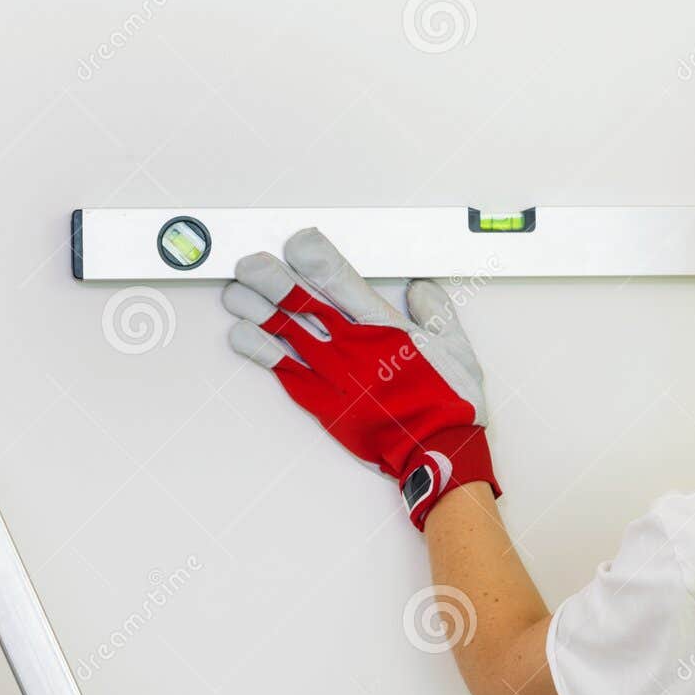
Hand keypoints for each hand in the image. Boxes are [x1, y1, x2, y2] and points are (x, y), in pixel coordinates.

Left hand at [223, 228, 498, 528]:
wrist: (438, 451)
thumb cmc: (448, 405)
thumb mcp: (458, 349)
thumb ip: (436, 312)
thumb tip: (421, 289)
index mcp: (384, 326)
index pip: (338, 279)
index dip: (312, 256)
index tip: (297, 243)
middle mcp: (351, 346)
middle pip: (299, 302)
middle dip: (269, 277)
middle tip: (250, 265)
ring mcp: (332, 374)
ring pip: (282, 332)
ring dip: (254, 309)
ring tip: (237, 294)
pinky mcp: (321, 402)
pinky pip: (281, 370)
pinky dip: (258, 350)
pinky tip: (242, 333)